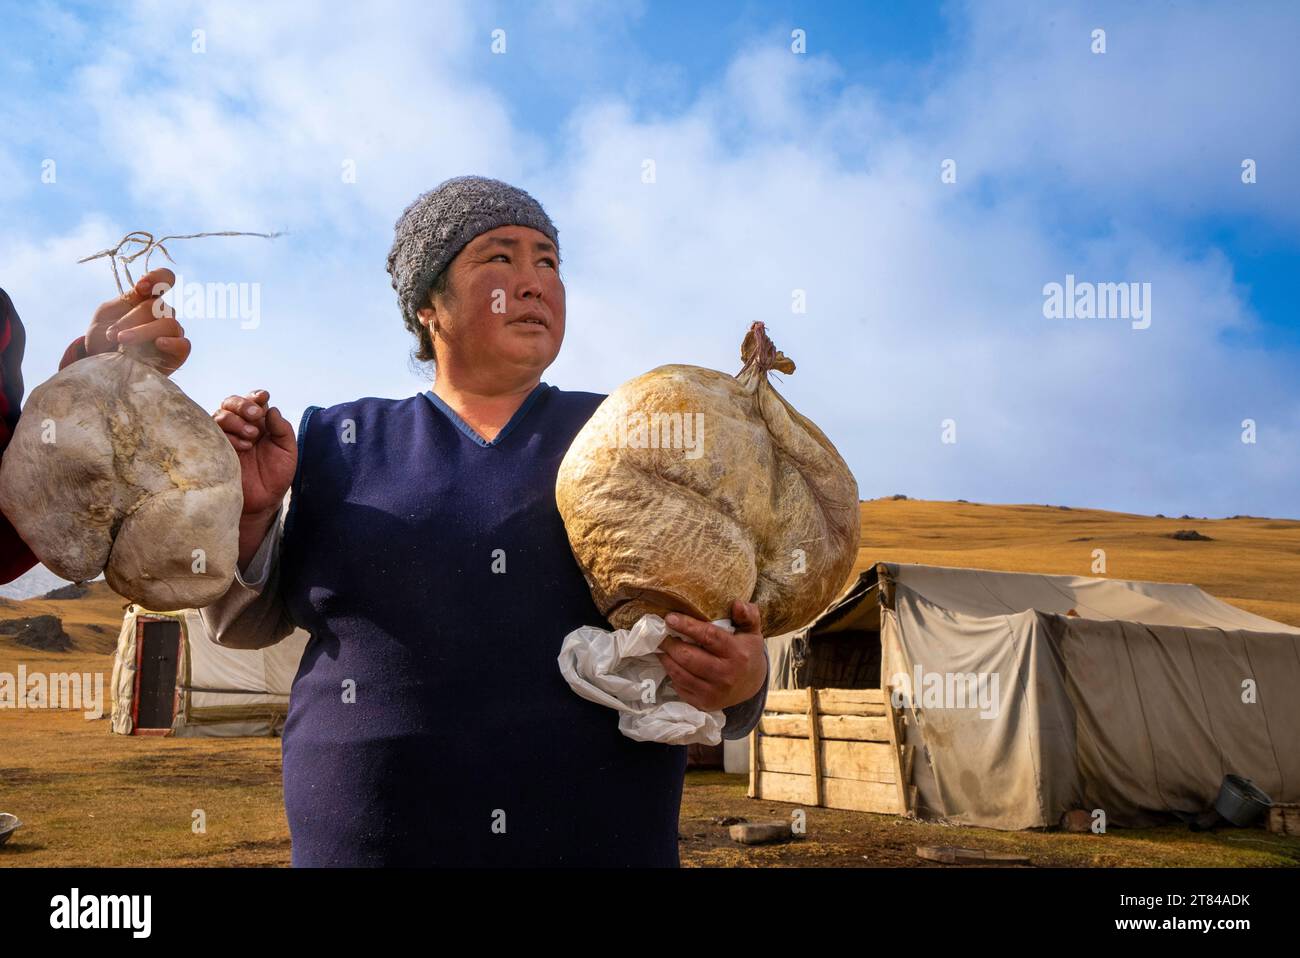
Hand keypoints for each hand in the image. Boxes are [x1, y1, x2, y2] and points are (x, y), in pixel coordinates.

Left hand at [84, 268, 190, 374]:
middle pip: (157, 307)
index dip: (159, 278)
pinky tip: (158, 343)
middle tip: (112, 334)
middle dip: (132, 319)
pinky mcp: (177, 353)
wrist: (102, 367)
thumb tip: (144, 291)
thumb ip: (125, 301)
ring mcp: (172, 333)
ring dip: (143, 332)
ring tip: (123, 342)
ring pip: (168, 324)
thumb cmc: (103, 339)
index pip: (165, 279)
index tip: (141, 287)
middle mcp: (163, 314)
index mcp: (147, 299)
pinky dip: (172, 342)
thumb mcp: (105, 315)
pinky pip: (184, 344)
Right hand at [213, 390, 297, 519]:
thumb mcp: (287, 451)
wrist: (264, 501)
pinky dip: (228, 436)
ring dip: (236, 421)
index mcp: (259, 423)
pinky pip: (213, 434)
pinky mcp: (216, 451)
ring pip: (220, 415)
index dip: (255, 396)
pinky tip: (244, 447)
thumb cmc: (277, 475)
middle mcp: (240, 426)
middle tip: (256, 416)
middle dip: (242, 404)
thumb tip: (271, 408)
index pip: (253, 402)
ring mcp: (226, 438)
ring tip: (252, 436)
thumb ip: (282, 429)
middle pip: (231, 403)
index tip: (263, 397)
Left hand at [655, 600, 765, 711]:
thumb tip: (736, 603)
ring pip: (680, 674)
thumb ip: (747, 615)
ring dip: (667, 659)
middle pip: (689, 657)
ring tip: (662, 648)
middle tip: (661, 634)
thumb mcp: (752, 631)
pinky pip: (680, 688)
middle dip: (670, 644)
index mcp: (737, 654)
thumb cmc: (747, 652)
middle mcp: (726, 675)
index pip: (708, 637)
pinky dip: (672, 674)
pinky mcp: (704, 703)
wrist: (752, 685)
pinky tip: (671, 664)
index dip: (687, 626)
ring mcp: (714, 692)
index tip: (670, 618)